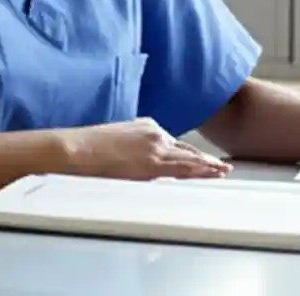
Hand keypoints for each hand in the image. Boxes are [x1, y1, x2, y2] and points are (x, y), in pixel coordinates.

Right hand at [59, 117, 231, 179]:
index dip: (187, 154)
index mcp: (146, 126)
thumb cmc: (87, 148)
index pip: (172, 144)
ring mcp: (156, 147)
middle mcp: (155, 133)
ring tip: (223, 171)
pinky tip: (211, 173)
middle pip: (185, 150)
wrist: (75, 149)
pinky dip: (199, 171)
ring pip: (189, 159)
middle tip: (221, 167)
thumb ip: (135, 149)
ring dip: (208, 166)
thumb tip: (140, 165)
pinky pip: (182, 168)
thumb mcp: (116, 141)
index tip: (198, 160)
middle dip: (203, 160)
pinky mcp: (153, 162)